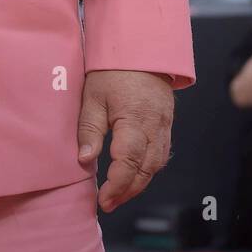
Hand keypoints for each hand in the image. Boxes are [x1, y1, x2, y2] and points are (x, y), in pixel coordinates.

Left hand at [77, 70, 173, 212]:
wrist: (140, 48)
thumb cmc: (113, 70)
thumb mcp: (93, 96)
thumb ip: (89, 129)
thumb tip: (85, 160)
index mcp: (135, 119)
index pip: (129, 162)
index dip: (117, 185)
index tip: (103, 199)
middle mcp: (155, 126)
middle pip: (146, 169)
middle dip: (128, 191)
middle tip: (108, 203)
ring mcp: (164, 126)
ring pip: (157, 165)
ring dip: (139, 183)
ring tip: (119, 194)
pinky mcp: (166, 124)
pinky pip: (162, 153)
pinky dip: (149, 169)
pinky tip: (135, 175)